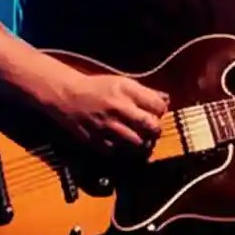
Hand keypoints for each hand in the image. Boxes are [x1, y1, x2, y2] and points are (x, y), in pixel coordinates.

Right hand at [46, 73, 169, 152]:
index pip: (158, 106)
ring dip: (143, 143)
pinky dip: (125, 150)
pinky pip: (119, 152)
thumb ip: (146, 92)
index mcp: (127, 92)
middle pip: (150, 127)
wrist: (68, 96)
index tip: (157, 112)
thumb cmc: (99, 88)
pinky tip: (125, 144)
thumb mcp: (123, 82)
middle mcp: (119, 109)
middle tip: (152, 130)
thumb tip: (166, 100)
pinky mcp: (97, 141)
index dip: (161, 111)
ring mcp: (108, 127)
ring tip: (142, 140)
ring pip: (137, 143)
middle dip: (156, 130)